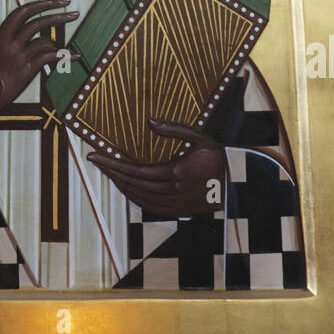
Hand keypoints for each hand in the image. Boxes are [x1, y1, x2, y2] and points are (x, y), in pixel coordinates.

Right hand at [0, 0, 78, 125]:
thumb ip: (11, 50)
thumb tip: (34, 47)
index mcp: (0, 37)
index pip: (23, 12)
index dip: (42, 4)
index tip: (58, 0)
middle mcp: (10, 44)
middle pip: (37, 22)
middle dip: (57, 13)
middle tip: (72, 9)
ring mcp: (18, 57)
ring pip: (44, 40)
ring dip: (60, 39)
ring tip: (71, 47)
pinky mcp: (25, 71)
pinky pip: (49, 58)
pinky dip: (65, 56)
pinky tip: (75, 57)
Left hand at [86, 118, 225, 216]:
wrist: (237, 186)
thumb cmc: (218, 158)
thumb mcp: (201, 137)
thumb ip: (175, 128)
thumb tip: (149, 121)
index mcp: (177, 172)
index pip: (136, 171)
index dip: (113, 165)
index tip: (95, 156)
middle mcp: (174, 191)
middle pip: (133, 184)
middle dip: (111, 173)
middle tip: (96, 162)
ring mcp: (176, 204)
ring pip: (139, 198)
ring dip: (120, 186)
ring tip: (108, 173)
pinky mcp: (179, 212)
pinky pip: (149, 207)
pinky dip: (134, 198)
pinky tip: (126, 188)